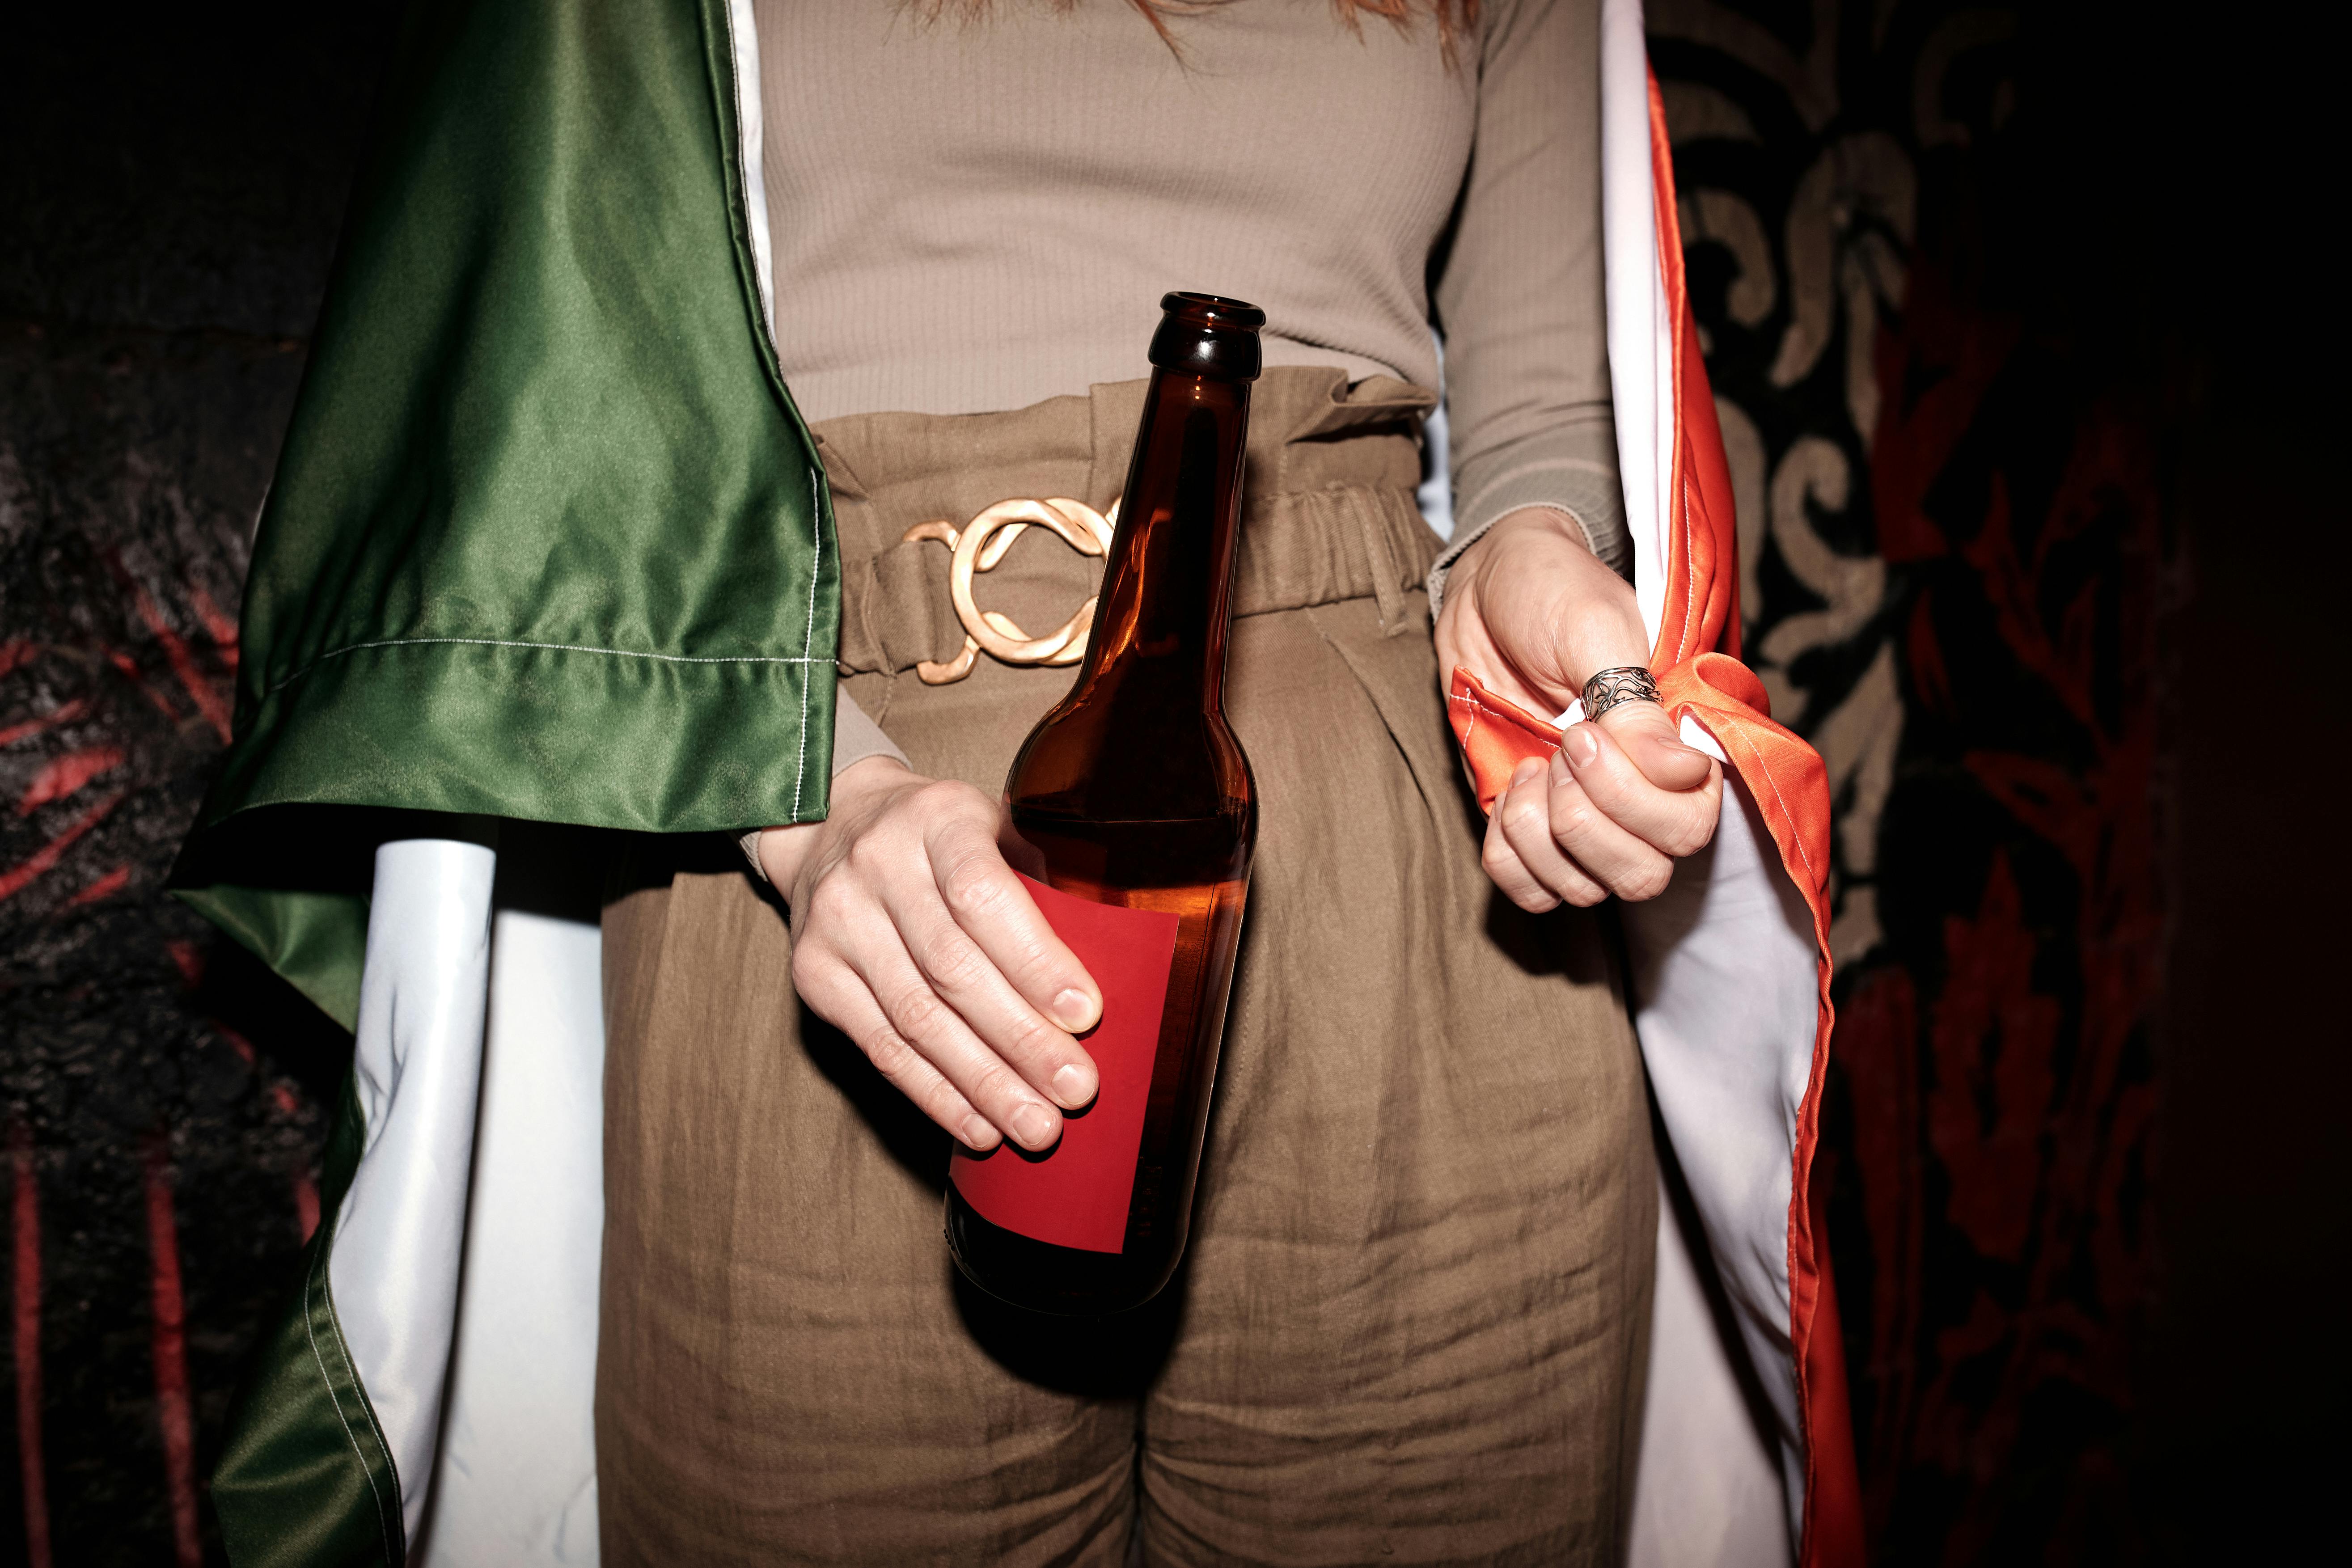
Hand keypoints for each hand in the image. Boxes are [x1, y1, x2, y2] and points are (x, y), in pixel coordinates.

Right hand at [756, 756, 1102, 1151]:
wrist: (834, 826)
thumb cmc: (942, 839)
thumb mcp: (995, 825)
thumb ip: (1043, 877)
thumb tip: (1111, 964)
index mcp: (937, 819)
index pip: (982, 895)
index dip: (1035, 961)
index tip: (1085, 1014)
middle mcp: (877, 864)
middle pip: (952, 968)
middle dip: (1020, 1040)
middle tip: (1074, 1089)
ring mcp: (837, 922)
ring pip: (916, 1019)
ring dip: (982, 1082)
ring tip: (1035, 1124)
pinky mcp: (814, 974)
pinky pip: (880, 1048)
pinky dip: (934, 1093)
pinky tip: (978, 1124)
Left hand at [1435, 507, 1722, 910]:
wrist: (1483, 590)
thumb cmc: (1551, 594)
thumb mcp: (1596, 632)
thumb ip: (1634, 708)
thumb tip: (1686, 772)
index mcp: (1676, 750)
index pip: (1689, 827)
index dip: (1632, 798)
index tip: (1584, 733)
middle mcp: (1638, 797)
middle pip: (1643, 876)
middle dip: (1586, 823)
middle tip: (1558, 751)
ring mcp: (1583, 819)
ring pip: (1583, 891)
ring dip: (1541, 833)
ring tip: (1531, 764)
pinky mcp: (1529, 829)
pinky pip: (1530, 890)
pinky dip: (1510, 855)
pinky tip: (1509, 793)